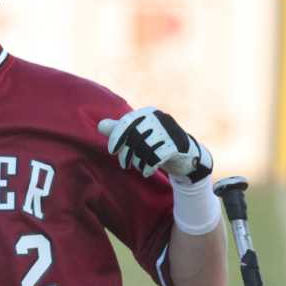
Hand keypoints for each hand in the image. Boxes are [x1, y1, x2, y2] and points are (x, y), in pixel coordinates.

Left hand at [97, 107, 212, 182]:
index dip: (116, 138)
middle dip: (127, 153)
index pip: (126, 123)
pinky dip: (149, 167)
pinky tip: (147, 172)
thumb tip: (100, 126)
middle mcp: (160, 119)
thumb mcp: (138, 136)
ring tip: (138, 167)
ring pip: (145, 148)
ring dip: (139, 162)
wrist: (186, 156)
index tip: (113, 151)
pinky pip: (157, 157)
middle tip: (125, 165)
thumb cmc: (157, 144)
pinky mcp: (177, 145)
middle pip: (135, 137)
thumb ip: (120, 130)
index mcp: (148, 113)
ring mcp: (170, 131)